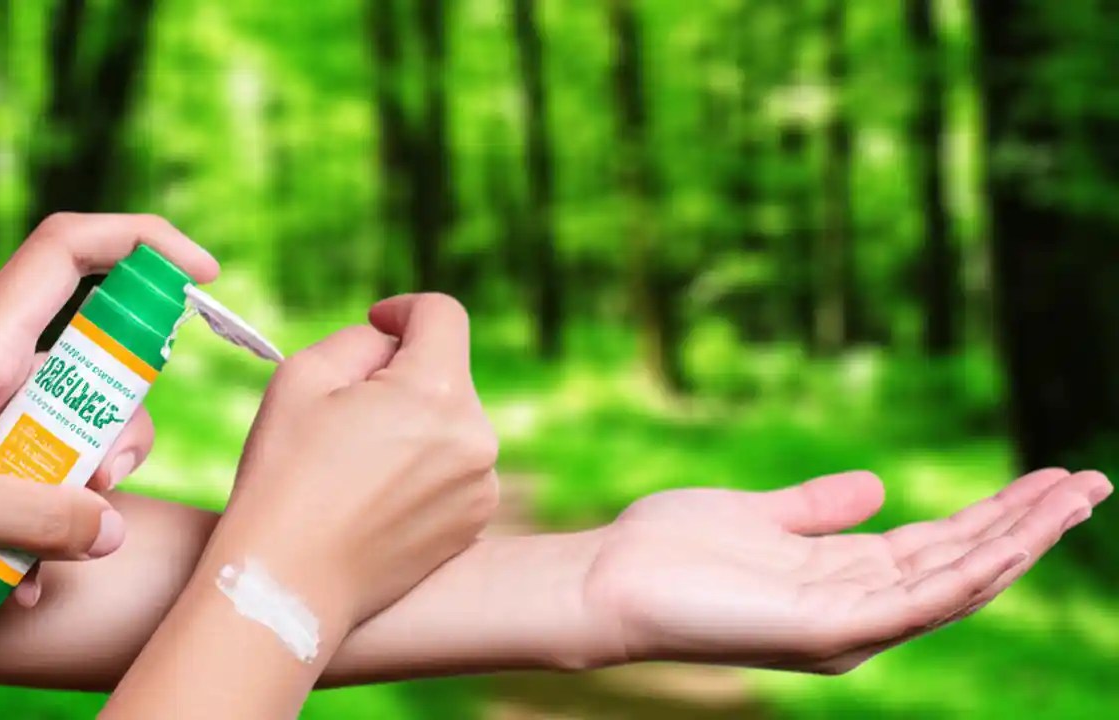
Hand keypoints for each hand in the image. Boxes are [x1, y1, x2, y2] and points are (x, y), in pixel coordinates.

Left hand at [0, 213, 217, 590]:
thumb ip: (37, 518)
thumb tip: (112, 527)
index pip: (67, 251)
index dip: (142, 242)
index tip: (204, 275)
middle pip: (96, 363)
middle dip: (118, 429)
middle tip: (99, 488)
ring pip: (73, 427)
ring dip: (75, 492)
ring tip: (37, 556)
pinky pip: (34, 472)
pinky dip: (39, 520)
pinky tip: (12, 572)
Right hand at [214, 293, 499, 629]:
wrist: (287, 584)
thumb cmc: (285, 477)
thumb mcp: (303, 375)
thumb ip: (360, 340)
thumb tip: (392, 345)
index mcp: (438, 392)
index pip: (444, 315)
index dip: (405, 309)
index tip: (378, 324)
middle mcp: (476, 438)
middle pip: (446, 373)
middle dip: (403, 376)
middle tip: (345, 410)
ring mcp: (481, 487)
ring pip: (451, 423)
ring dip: (415, 424)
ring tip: (355, 464)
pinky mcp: (474, 524)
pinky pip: (454, 470)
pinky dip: (423, 469)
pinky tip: (374, 497)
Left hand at [582, 468, 1110, 672]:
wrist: (607, 578)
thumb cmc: (671, 551)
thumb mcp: (759, 517)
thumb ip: (818, 509)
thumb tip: (878, 485)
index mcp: (842, 579)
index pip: (940, 547)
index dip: (997, 517)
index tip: (1047, 478)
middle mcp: (857, 611)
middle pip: (963, 564)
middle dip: (1029, 526)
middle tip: (1091, 481)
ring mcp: (846, 626)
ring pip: (956, 583)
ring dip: (1018, 542)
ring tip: (1074, 496)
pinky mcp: (827, 631)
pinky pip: (916, 602)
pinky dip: (969, 572)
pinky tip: (1011, 540)